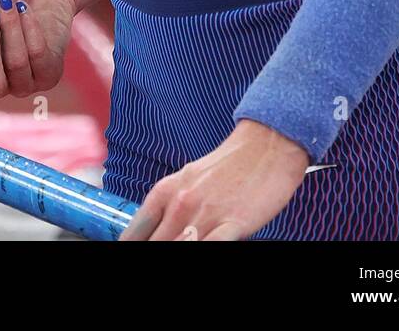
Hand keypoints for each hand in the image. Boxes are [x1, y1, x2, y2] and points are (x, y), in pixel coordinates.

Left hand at [117, 119, 310, 240]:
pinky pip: (209, 248)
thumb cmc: (231, 164)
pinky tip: (200, 249)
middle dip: (153, 253)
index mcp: (166, 191)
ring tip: (184, 247)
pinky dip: (201, 252)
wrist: (267, 144)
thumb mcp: (190, 179)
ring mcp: (205, 215)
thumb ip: (173, 205)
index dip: (132, 244)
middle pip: (155, 243)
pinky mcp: (232, 224)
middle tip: (160, 254)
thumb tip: (160, 229)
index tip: (131, 250)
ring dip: (176, 251)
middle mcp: (180, 204)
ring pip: (177, 247)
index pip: (135, 231)